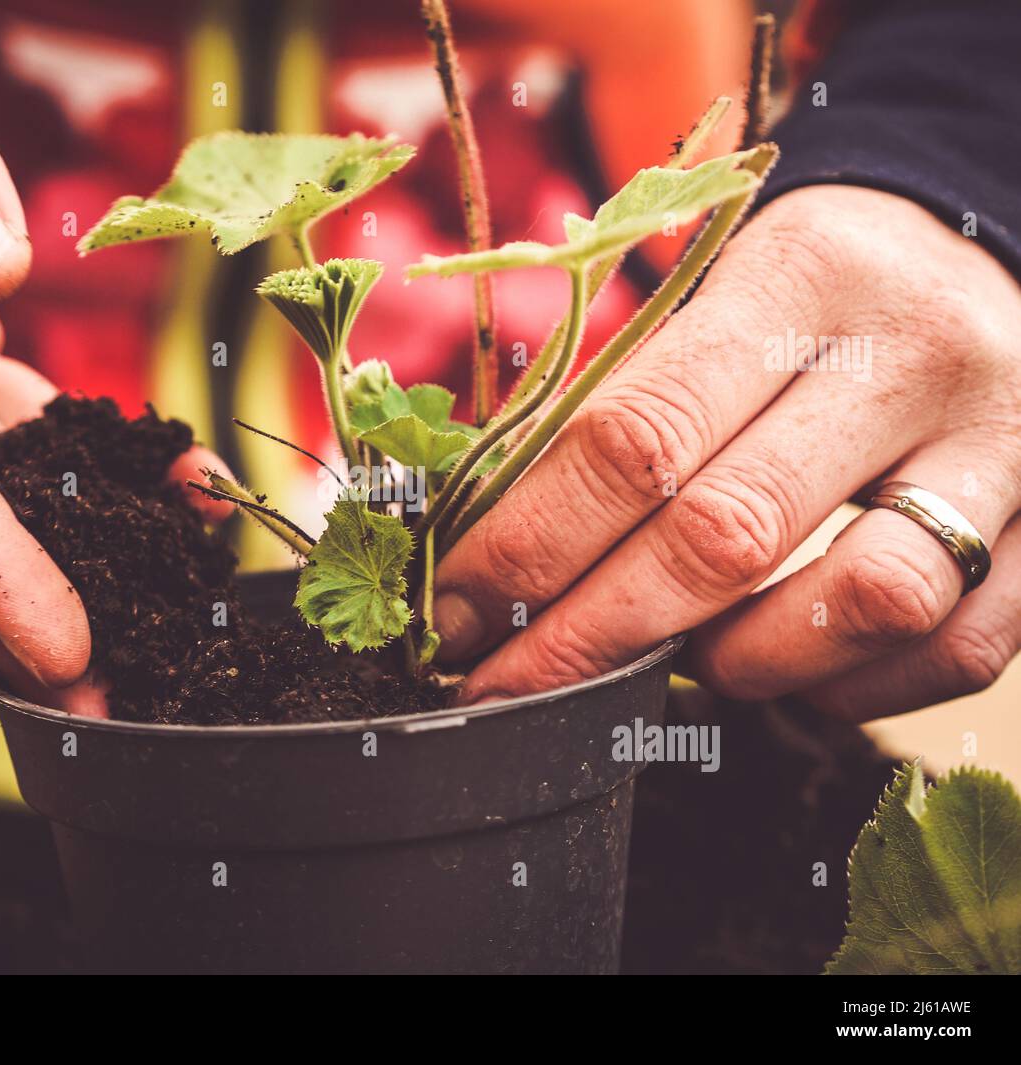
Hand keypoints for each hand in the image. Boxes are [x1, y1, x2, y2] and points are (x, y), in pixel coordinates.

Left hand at [434, 185, 1020, 720]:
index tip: (458, 611)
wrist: (980, 247)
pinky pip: (955, 649)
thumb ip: (625, 409)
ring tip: (671, 660)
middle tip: (507, 686)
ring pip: (862, 604)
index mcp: (798, 279)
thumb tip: (499, 551)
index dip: (528, 544)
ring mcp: (1006, 444)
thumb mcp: (717, 299)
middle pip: (725, 535)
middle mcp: (912, 358)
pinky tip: (784, 672)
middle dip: (589, 636)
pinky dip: (850, 689)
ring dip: (737, 663)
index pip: (636, 437)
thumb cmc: (813, 290)